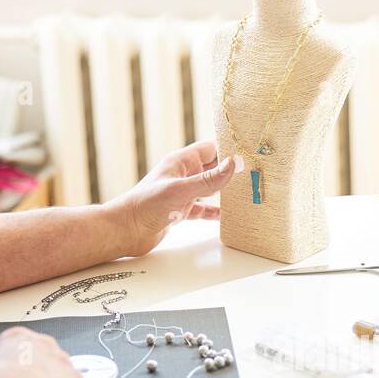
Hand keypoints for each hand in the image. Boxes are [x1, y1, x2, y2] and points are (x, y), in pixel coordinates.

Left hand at [116, 140, 236, 256]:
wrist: (125, 231)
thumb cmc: (145, 205)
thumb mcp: (180, 190)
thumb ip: (207, 179)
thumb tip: (233, 164)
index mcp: (180, 162)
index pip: (209, 148)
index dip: (228, 147)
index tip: (248, 149)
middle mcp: (182, 175)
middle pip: (211, 167)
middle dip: (230, 169)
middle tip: (253, 171)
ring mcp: (181, 193)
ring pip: (208, 188)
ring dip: (224, 190)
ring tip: (244, 192)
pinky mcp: (179, 211)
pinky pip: (201, 208)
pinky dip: (213, 211)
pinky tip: (224, 215)